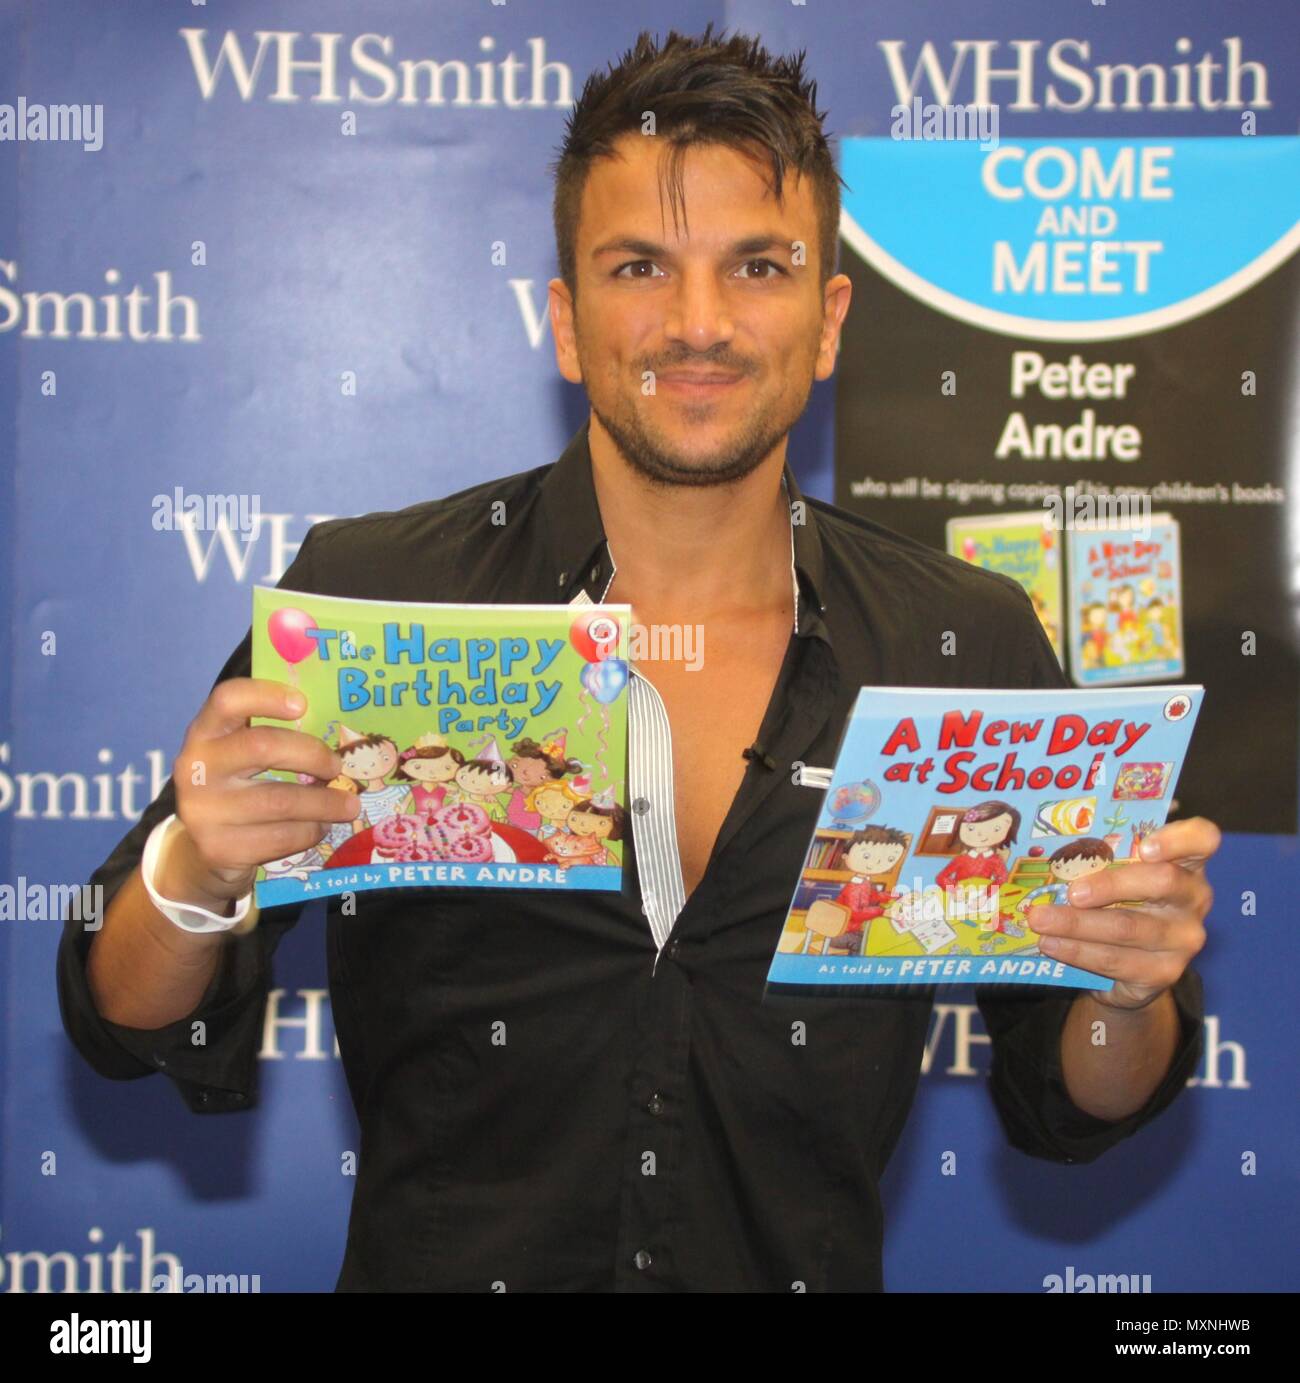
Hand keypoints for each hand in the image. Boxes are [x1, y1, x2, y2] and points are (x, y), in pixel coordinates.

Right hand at [168, 678, 361, 902]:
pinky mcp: (220, 848)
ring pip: (280, 801)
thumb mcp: (239, 755)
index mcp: (204, 733)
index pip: (227, 699)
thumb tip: (338, 731)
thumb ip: (271, 735)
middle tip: (337, 766)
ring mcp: (204, 811)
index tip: (303, 704)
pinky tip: (321, 827)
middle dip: (312, 755)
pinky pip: (281, 836)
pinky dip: (310, 831)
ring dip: (325, 803)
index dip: (266, 695)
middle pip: (262, 747)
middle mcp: (196, 768)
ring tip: (348, 804)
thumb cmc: (235, 789)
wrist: (202, 850)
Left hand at [1027, 817, 1218, 1010]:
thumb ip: (1102, 858)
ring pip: (1128, 927)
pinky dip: (1077, 951)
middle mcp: (1194, 897)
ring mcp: (1183, 938)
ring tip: (1040, 919)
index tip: (1146, 847)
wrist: (1130, 968)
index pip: (1203, 839)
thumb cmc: (1119, 902)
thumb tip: (1050, 849)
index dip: (1178, 839)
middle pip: (1161, 882)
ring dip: (1077, 923)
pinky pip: (1116, 960)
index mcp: (1186, 862)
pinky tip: (1050, 944)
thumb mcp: (1116, 875)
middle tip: (1071, 892)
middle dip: (1111, 885)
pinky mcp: (1165, 972)